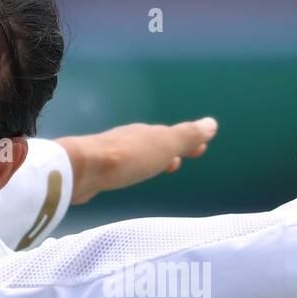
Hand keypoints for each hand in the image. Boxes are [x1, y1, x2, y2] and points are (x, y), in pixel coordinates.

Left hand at [56, 117, 217, 204]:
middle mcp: (132, 138)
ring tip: (163, 167)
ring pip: (140, 153)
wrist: (84, 168)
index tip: (201, 149)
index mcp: (149, 133)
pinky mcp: (100, 167)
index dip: (189, 142)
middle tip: (182, 159)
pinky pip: (125, 164)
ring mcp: (114, 152)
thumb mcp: (165, 145)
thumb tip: (212, 123)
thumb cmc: (129, 157)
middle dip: (171, 150)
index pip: (174, 135)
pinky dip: (137, 167)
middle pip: (156, 143)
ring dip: (154, 159)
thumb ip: (187, 136)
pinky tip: (132, 174)